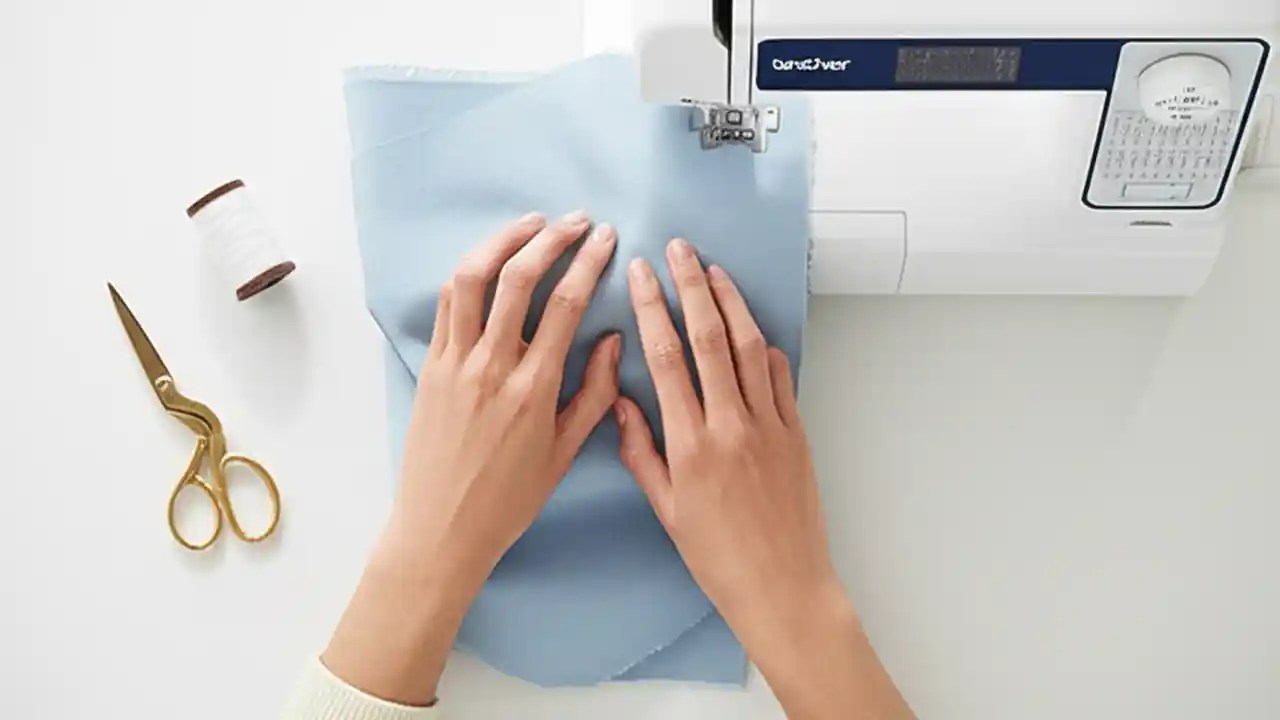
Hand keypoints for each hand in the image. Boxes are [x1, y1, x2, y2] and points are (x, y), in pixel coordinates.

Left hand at [323, 211, 619, 705]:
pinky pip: (447, 304)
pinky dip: (469, 271)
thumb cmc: (509, 500)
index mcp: (533, 388)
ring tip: (531, 224)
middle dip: (552, 238)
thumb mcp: (565, 453)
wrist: (441, 529)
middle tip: (576, 221)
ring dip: (503, 241)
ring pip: (473, 278)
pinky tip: (489, 259)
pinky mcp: (430, 367)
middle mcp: (491, 366)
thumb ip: (593, 393)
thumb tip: (611, 339)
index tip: (606, 238)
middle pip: (519, 278)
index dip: (589, 262)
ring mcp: (454, 362)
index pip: (566, 304)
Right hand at [616, 239, 912, 719]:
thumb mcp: (666, 509)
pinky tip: (752, 326)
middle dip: (691, 285)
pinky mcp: (797, 433)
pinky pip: (781, 376)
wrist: (783, 587)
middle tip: (678, 247)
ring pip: (750, 346)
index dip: (653, 307)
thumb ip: (640, 451)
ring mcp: (770, 425)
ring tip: (714, 269)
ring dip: (731, 301)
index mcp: (691, 443)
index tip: (640, 273)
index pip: (667, 357)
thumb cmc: (718, 557)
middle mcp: (732, 424)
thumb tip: (621, 401)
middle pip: (709, 337)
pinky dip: (765, 345)